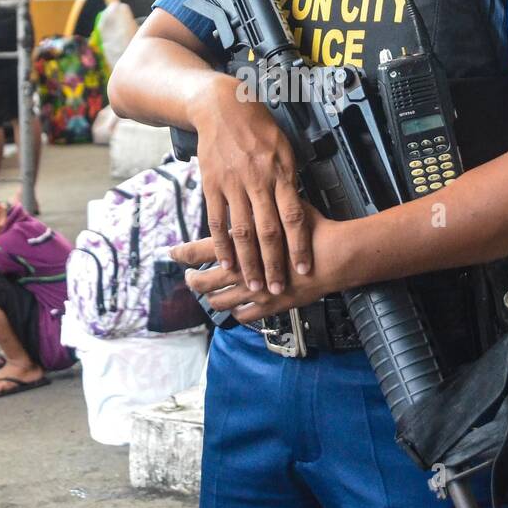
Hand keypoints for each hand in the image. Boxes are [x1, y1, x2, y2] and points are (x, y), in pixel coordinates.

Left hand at [170, 205, 353, 322]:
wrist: (335, 257)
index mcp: (241, 246)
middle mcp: (243, 272)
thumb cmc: (312, 230)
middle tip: (189, 276)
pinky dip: (237, 313)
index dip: (183, 253)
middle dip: (193, 279)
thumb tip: (257, 192)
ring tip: (208, 294)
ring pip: (220, 301)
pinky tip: (236, 308)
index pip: (202, 249)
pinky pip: (244, 316)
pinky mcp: (270, 307)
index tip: (172, 253)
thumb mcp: (285, 206)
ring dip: (211, 298)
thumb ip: (266, 205)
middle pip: (204, 280)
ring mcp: (255, 293)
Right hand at [191, 76, 313, 295]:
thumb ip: (290, 180)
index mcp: (281, 172)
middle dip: (274, 264)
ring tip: (253, 284)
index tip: (305, 269)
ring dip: (248, 262)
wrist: (222, 106)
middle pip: (268, 231)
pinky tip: (226, 263)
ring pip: (242, 231)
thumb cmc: (258, 126)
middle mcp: (258, 181)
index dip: (299, 247)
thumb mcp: (284, 148)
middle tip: (277, 289)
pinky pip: (217, 221)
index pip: (294, 217)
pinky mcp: (212, 185)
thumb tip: (299, 207)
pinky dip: (222, 245)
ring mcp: (233, 184)